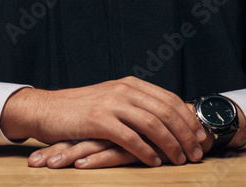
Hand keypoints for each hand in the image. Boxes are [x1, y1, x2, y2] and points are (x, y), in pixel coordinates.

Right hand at [0, 77, 206, 166]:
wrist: (46, 109)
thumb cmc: (79, 110)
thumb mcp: (110, 100)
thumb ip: (134, 106)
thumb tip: (163, 120)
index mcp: (130, 84)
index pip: (168, 99)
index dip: (187, 118)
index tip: (200, 135)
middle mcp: (124, 90)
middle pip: (165, 111)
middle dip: (185, 133)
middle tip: (196, 152)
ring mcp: (111, 104)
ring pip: (152, 124)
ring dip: (171, 144)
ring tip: (180, 160)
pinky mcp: (99, 121)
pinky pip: (130, 138)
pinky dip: (145, 151)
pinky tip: (154, 161)